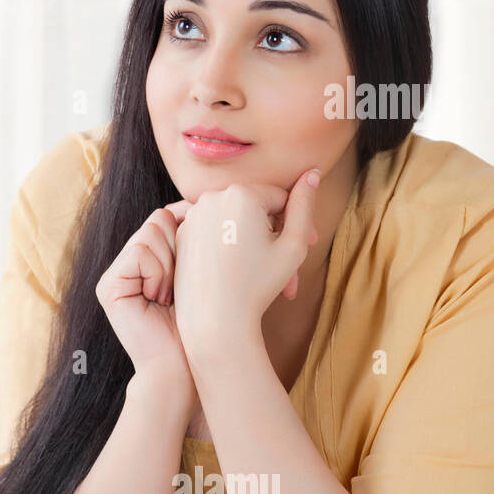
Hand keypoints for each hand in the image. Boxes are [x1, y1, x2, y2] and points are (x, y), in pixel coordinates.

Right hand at [95, 201, 196, 393]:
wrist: (187, 366)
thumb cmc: (201, 322)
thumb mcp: (199, 269)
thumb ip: (189, 237)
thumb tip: (198, 203)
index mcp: (146, 259)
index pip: (165, 217)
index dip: (188, 228)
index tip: (200, 262)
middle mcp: (126, 264)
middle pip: (157, 220)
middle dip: (180, 249)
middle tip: (182, 287)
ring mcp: (114, 275)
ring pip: (149, 233)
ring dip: (170, 264)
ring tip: (170, 295)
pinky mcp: (108, 286)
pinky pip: (139, 251)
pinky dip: (158, 272)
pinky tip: (158, 299)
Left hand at [172, 168, 321, 360]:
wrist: (215, 319)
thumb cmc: (258, 284)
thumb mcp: (294, 245)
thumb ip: (304, 206)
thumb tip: (312, 174)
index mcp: (242, 193)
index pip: (280, 197)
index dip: (297, 221)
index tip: (309, 244)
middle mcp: (212, 197)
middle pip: (255, 208)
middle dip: (274, 232)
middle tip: (289, 262)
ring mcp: (193, 215)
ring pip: (234, 220)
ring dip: (253, 240)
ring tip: (266, 270)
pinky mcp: (182, 233)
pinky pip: (213, 231)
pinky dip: (228, 245)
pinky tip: (239, 270)